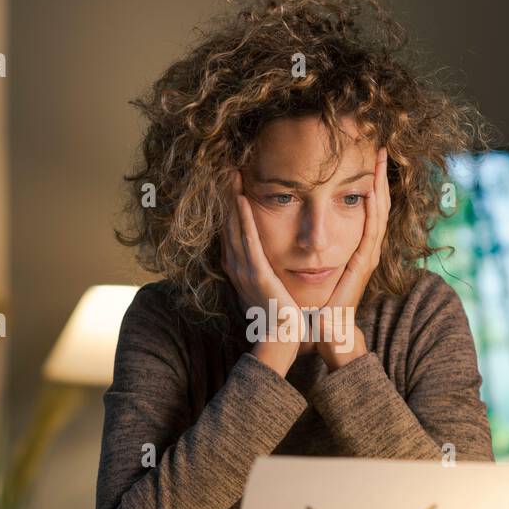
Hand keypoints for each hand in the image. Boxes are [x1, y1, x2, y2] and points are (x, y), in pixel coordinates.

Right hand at [221, 170, 301, 375]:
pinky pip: (249, 242)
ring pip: (234, 227)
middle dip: (226, 196)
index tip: (230, 184)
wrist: (282, 338)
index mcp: (239, 269)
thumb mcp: (266, 287)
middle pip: (227, 224)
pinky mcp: (257, 275)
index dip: (228, 207)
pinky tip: (242, 200)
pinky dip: (244, 220)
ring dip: (232, 200)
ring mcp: (244, 271)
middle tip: (227, 170)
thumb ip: (262, 271)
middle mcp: (236, 267)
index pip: (229, 231)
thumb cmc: (279, 315)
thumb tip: (264, 259)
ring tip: (232, 175)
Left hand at [315, 146, 388, 369]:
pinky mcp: (364, 265)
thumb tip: (297, 227)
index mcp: (355, 249)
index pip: (366, 207)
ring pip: (380, 212)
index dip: (370, 181)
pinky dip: (376, 208)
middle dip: (381, 175)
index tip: (369, 155)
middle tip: (383, 145)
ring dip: (382, 184)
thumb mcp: (313, 268)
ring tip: (382, 159)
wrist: (326, 332)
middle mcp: (366, 249)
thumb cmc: (317, 305)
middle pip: (378, 203)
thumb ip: (312, 248)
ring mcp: (368, 257)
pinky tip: (374, 189)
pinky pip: (373, 230)